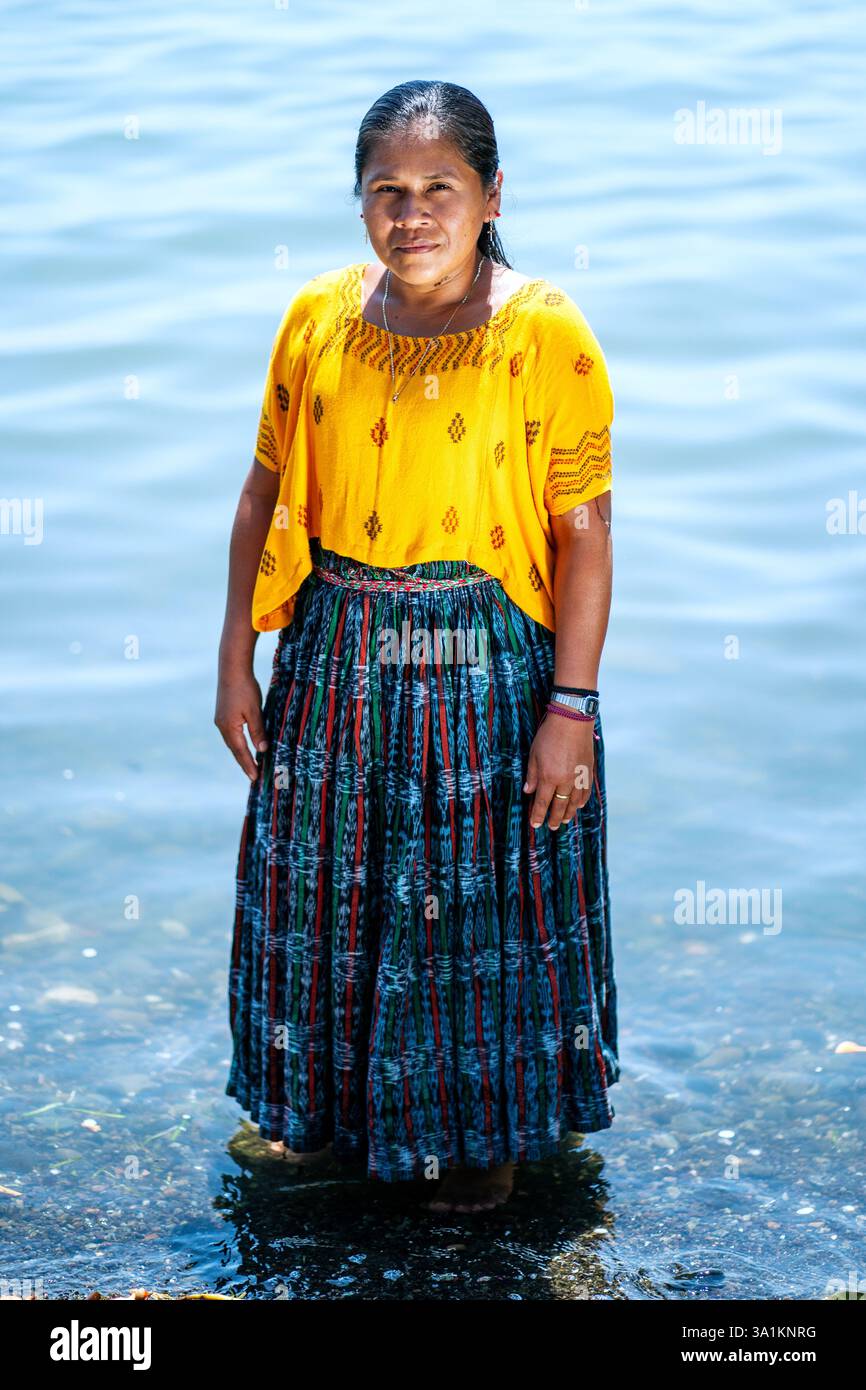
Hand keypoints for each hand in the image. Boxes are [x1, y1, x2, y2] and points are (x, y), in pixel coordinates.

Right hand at [214, 666, 267, 781]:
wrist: (232, 667)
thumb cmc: (245, 688)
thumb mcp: (255, 711)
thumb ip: (258, 731)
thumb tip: (262, 750)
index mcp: (229, 727)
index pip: (241, 752)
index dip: (248, 765)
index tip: (255, 778)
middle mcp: (222, 726)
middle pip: (234, 749)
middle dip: (244, 762)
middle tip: (254, 776)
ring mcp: (221, 719)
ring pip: (232, 742)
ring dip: (241, 753)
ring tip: (250, 764)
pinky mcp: (223, 713)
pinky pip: (231, 733)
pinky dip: (238, 742)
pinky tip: (243, 744)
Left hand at [523, 712, 595, 829]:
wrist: (572, 720)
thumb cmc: (549, 735)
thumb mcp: (534, 754)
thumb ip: (532, 775)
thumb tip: (528, 791)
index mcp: (549, 777)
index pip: (542, 803)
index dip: (538, 815)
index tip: (536, 825)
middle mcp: (565, 781)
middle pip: (560, 806)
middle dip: (554, 818)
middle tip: (551, 827)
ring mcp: (579, 777)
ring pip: (575, 802)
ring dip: (569, 813)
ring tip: (564, 821)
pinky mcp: (588, 770)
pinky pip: (586, 791)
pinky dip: (582, 800)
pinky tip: (580, 805)